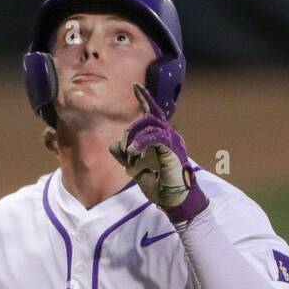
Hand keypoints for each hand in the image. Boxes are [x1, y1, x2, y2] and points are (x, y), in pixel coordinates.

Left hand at [109, 84, 207, 223]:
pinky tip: (134, 152)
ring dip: (135, 137)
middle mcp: (170, 135)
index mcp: (164, 138)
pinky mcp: (172, 149)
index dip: (145, 99)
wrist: (176, 201)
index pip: (154, 113)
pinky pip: (155, 136)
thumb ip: (127, 156)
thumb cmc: (160, 187)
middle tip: (126, 149)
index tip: (135, 87)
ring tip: (130, 153)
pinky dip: (141, 142)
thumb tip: (113, 145)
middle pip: (148, 117)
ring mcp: (172, 141)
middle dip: (132, 130)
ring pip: (151, 124)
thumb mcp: (138, 169)